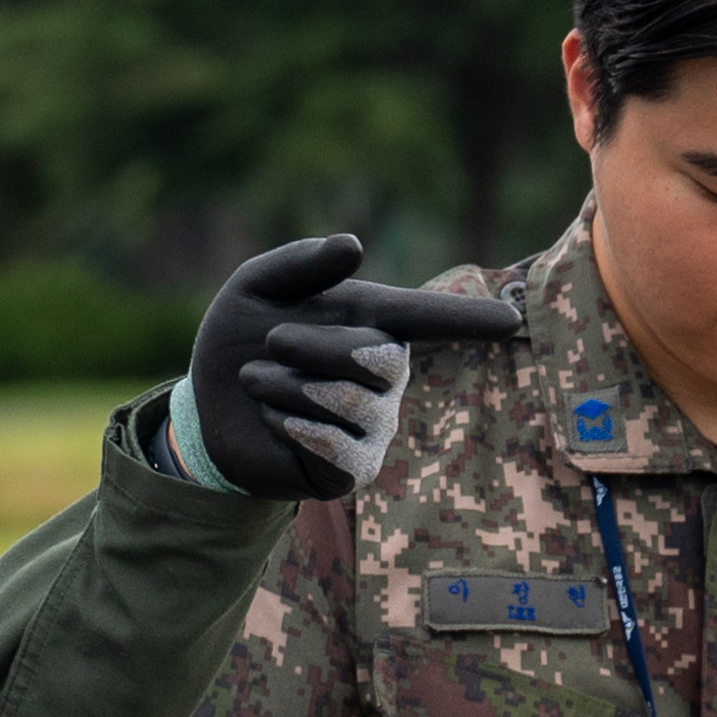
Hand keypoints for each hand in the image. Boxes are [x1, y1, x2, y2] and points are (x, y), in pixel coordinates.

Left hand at [180, 235, 524, 501]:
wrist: (206, 402)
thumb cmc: (243, 335)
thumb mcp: (257, 287)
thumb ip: (302, 262)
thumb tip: (354, 247)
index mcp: (374, 322)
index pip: (432, 319)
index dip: (470, 319)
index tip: (510, 320)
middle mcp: (386, 374)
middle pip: (382, 358)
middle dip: (318, 347)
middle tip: (272, 340)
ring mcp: (375, 424)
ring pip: (352, 403)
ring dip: (289, 387)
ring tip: (256, 379)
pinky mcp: (352, 469)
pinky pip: (338, 449)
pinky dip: (294, 428)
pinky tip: (272, 417)